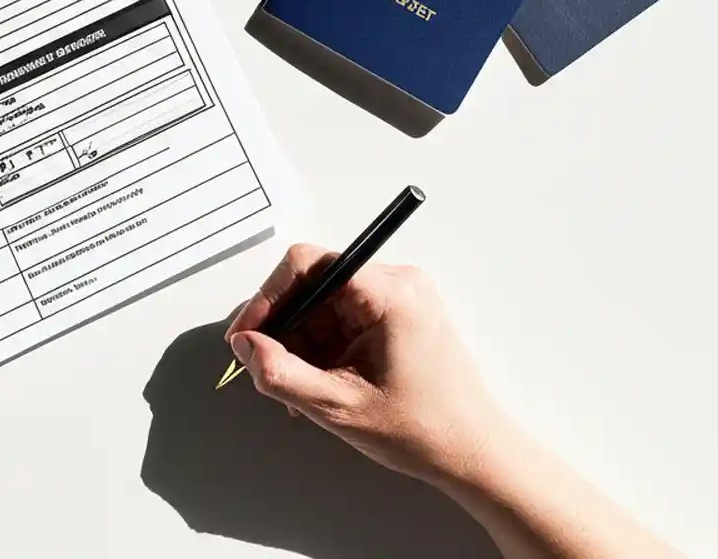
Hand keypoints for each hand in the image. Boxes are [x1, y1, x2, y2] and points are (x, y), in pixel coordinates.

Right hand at [226, 244, 504, 485]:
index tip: (248, 335)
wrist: (473, 452)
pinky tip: (324, 384)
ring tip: (305, 392)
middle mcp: (396, 283)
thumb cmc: (424, 430)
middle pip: (312, 286)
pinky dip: (323, 350)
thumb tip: (244, 346)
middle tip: (273, 375)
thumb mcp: (338, 406)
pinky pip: (341, 319)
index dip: (268, 297)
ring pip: (322, 306)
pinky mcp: (396, 314)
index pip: (308, 265)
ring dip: (303, 347)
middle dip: (286, 332)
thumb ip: (281, 373)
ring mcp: (398, 297)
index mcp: (389, 294)